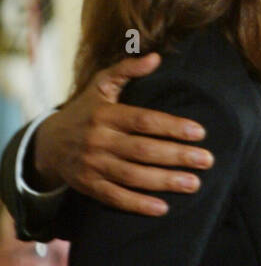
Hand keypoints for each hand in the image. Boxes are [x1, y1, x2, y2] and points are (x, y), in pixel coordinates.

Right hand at [33, 53, 212, 213]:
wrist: (49, 143)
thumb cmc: (85, 111)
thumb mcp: (101, 85)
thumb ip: (127, 70)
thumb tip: (156, 57)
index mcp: (105, 114)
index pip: (143, 121)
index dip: (172, 127)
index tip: (200, 132)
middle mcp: (98, 140)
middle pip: (143, 150)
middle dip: (177, 156)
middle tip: (207, 161)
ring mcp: (93, 165)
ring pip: (133, 176)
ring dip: (165, 181)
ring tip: (194, 183)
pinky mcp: (89, 186)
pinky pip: (115, 197)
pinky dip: (138, 204)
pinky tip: (163, 208)